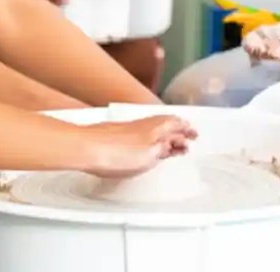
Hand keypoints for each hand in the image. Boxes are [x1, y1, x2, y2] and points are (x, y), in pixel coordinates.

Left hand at [82, 115, 197, 177]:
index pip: (177, 123)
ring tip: (168, 147)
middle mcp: (143, 124)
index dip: (187, 129)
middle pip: (165, 125)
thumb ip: (162, 149)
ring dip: (163, 136)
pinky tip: (145, 147)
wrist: (86, 148)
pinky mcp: (115, 134)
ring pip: (152, 129)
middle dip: (177, 133)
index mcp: (155, 127)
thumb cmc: (117, 153)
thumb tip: (172, 143)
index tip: (194, 135)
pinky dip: (149, 139)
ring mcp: (128, 128)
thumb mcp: (149, 155)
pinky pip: (140, 133)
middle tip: (185, 141)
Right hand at [241, 20, 279, 77]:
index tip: (250, 51)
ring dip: (263, 46)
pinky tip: (267, 58)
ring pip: (276, 38)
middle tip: (249, 57)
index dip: (258, 39)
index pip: (272, 30)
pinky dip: (272, 51)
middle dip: (257, 41)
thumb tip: (279, 55)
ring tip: (253, 58)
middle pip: (271, 32)